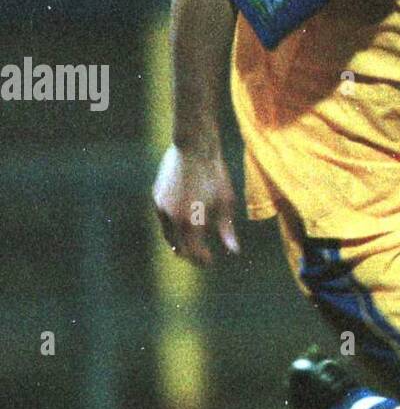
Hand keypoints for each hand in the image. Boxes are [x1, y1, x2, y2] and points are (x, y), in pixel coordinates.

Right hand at [153, 144, 239, 266]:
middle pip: (178, 248)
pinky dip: (172, 225)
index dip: (202, 260)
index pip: (194, 253)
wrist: (193, 146)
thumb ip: (226, 229)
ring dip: (179, 242)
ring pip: (168, 234)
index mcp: (191, 222)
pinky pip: (163, 218)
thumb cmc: (215, 174)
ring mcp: (161, 207)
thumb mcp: (226, 202)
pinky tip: (181, 224)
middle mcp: (172, 218)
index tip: (209, 262)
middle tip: (200, 258)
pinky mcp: (156, 196)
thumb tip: (234, 251)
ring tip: (189, 244)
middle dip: (190, 255)